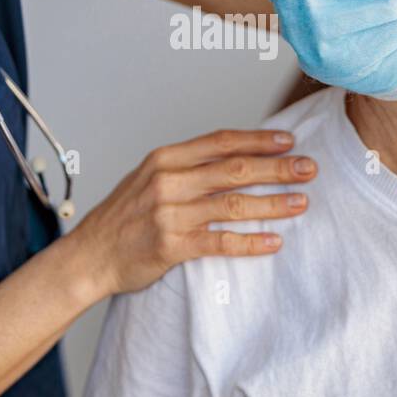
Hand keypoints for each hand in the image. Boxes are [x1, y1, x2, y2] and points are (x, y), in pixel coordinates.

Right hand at [72, 128, 317, 298]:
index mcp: (165, 159)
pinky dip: (251, 242)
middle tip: (309, 169)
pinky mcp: (171, 246)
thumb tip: (233, 157)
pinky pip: (220, 242)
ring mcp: (169, 213)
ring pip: (233, 204)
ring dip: (272, 203)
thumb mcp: (147, 178)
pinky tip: (275, 241)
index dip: (258, 139)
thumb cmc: (122, 218)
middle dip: (276, 168)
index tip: (290, 140)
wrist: (87, 257)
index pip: (221, 141)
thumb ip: (186, 167)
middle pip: (234, 169)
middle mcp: (168, 181)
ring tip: (301, 203)